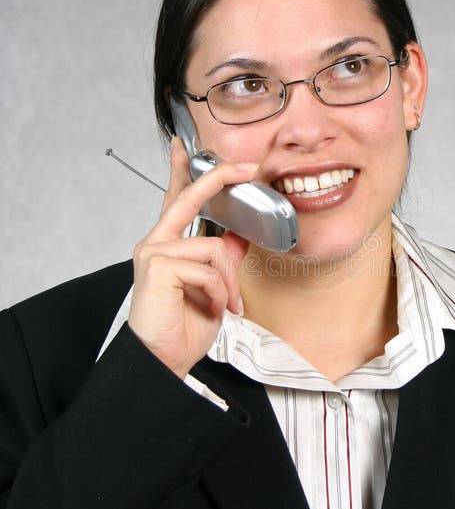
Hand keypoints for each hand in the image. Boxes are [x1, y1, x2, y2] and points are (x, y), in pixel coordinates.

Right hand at [128, 137, 257, 378]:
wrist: (164, 361)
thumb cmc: (182, 328)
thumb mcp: (213, 289)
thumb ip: (221, 260)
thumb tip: (238, 236)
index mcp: (166, 245)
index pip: (174, 200)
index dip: (180, 171)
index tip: (185, 147)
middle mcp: (155, 243)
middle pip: (189, 198)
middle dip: (219, 178)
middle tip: (247, 168)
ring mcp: (154, 253)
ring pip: (212, 248)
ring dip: (228, 281)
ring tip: (226, 304)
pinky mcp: (158, 266)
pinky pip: (207, 267)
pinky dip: (219, 290)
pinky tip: (213, 308)